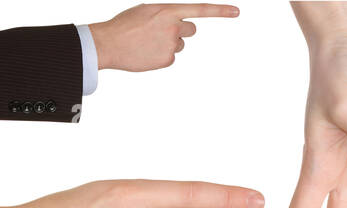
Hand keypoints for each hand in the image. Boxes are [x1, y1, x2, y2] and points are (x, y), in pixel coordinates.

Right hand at [89, 4, 238, 71]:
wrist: (109, 43)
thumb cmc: (125, 25)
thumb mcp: (146, 11)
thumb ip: (165, 15)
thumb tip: (177, 23)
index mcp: (167, 10)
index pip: (199, 9)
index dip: (220, 10)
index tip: (237, 11)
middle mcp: (173, 26)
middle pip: (190, 29)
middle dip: (180, 30)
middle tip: (161, 31)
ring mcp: (172, 45)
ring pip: (180, 44)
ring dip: (168, 43)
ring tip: (148, 42)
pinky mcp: (168, 60)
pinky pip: (171, 56)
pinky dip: (161, 55)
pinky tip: (147, 52)